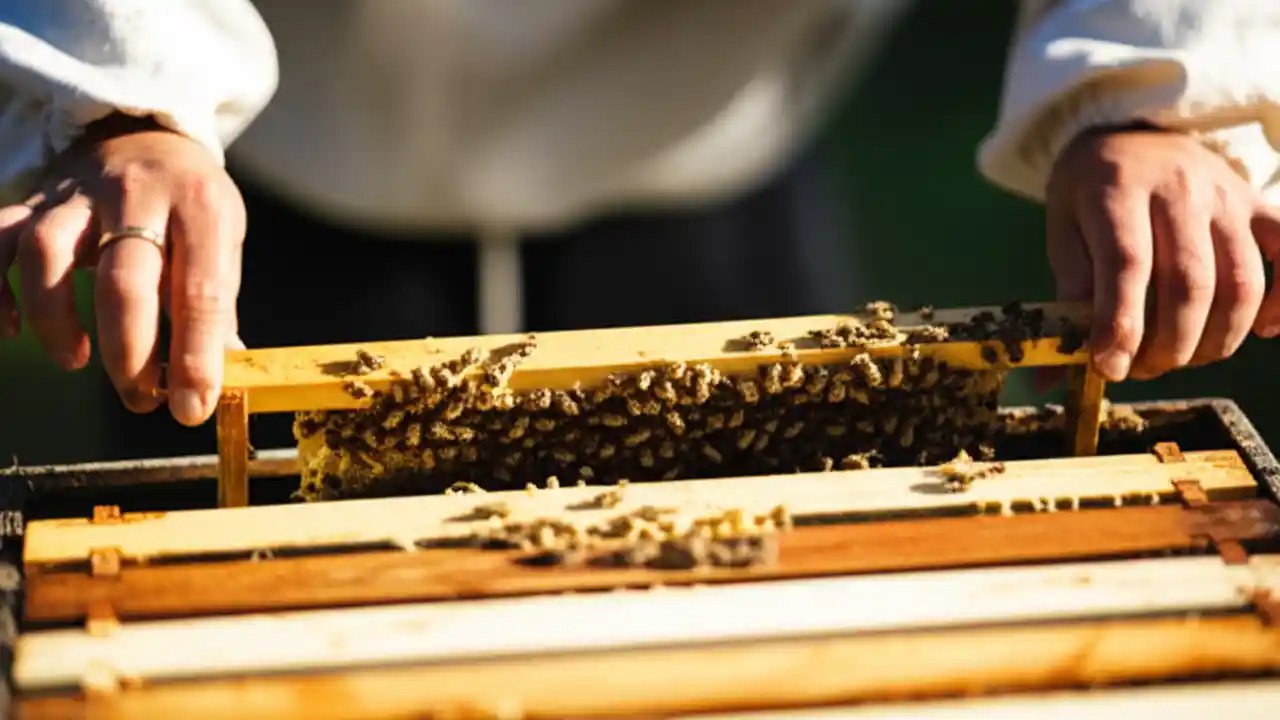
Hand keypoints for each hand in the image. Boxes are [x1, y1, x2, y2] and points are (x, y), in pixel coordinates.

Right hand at [0, 114, 245, 425]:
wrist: (143, 131)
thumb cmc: (191, 203)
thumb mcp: (222, 240)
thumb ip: (216, 304)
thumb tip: (221, 374)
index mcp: (201, 208)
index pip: (200, 291)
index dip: (195, 356)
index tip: (190, 407)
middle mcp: (137, 195)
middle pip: (123, 278)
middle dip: (128, 352)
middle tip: (138, 398)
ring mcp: (79, 194)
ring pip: (46, 252)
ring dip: (55, 317)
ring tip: (74, 359)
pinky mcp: (35, 200)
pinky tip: (12, 327)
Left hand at [1045, 126, 1279, 382]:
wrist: (1130, 130)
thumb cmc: (1090, 192)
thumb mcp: (1062, 229)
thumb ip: (1069, 292)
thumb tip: (1060, 368)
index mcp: (1117, 189)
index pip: (1127, 263)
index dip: (1122, 324)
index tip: (1109, 368)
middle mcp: (1179, 188)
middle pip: (1189, 281)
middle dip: (1168, 344)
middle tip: (1142, 369)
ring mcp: (1226, 196)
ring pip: (1241, 280)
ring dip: (1216, 338)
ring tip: (1181, 358)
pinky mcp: (1257, 205)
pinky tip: (1261, 330)